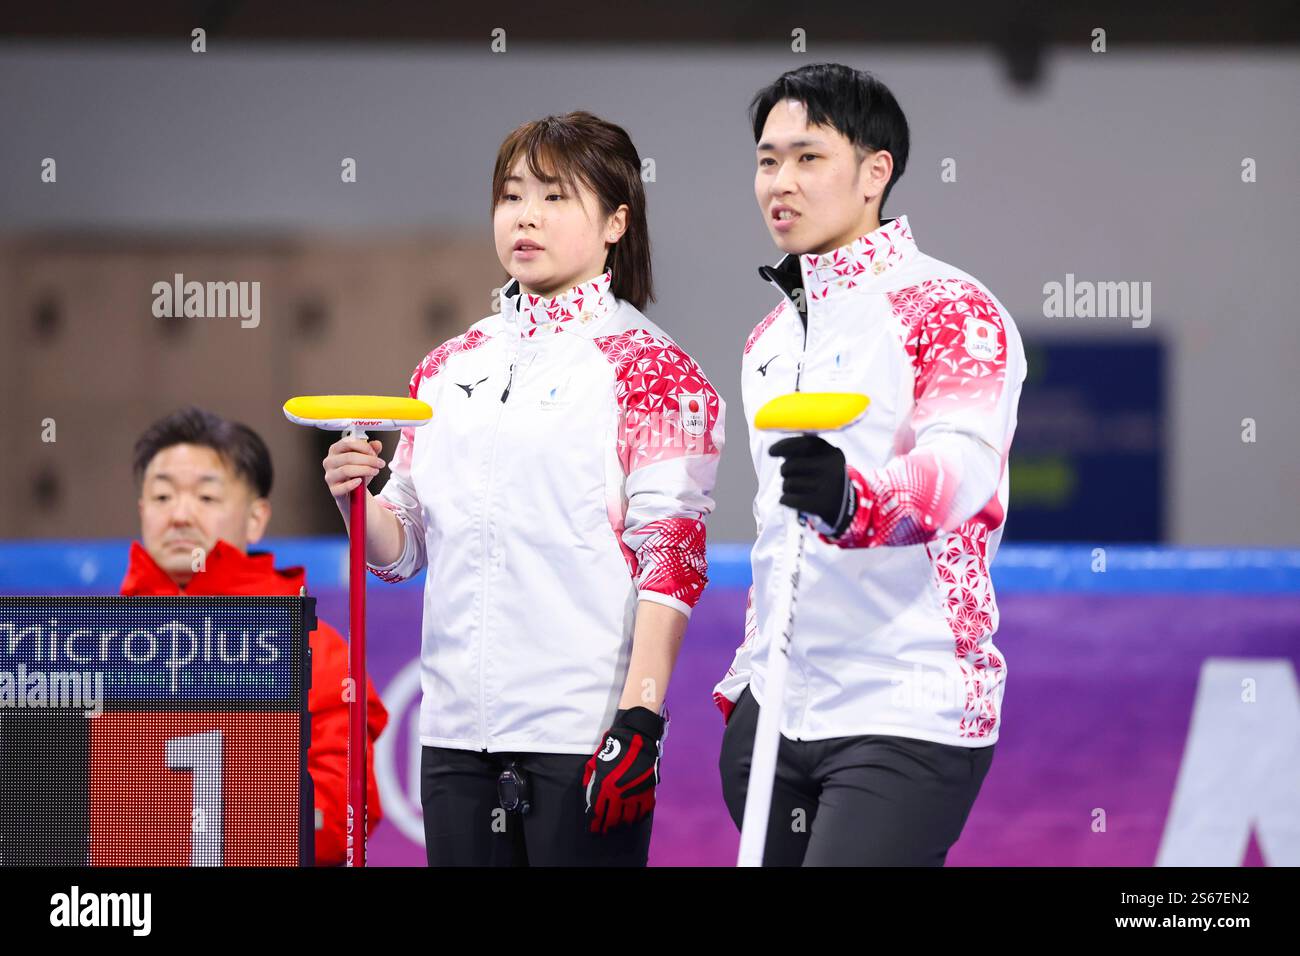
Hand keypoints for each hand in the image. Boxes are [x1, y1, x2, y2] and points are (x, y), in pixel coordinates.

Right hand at [323, 438, 384, 500]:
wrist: (353, 492)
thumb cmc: (357, 472)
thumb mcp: (365, 459)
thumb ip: (371, 450)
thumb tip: (377, 444)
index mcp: (335, 450)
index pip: (347, 443)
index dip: (363, 447)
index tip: (374, 453)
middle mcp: (329, 461)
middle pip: (349, 457)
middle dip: (368, 460)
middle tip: (380, 463)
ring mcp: (330, 476)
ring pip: (346, 470)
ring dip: (365, 470)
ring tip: (375, 471)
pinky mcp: (333, 490)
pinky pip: (343, 487)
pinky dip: (353, 484)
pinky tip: (360, 481)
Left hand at [583, 706, 665, 833]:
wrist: (638, 737)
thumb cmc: (615, 746)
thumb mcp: (596, 760)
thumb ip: (591, 779)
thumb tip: (588, 794)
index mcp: (604, 784)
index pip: (597, 810)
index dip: (594, 822)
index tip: (593, 829)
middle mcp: (618, 792)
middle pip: (611, 817)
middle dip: (606, 827)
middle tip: (605, 831)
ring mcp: (634, 793)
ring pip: (628, 817)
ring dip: (622, 824)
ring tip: (619, 827)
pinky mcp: (648, 791)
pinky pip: (644, 810)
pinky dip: (639, 817)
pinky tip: (635, 819)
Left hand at [768, 434, 854, 536]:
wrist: (843, 505)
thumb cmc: (823, 476)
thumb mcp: (820, 458)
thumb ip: (800, 450)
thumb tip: (772, 450)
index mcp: (832, 452)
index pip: (803, 443)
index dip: (784, 446)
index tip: (771, 452)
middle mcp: (831, 467)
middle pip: (790, 465)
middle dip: (784, 471)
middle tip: (790, 475)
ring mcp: (827, 486)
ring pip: (788, 483)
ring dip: (786, 487)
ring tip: (796, 488)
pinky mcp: (820, 504)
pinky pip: (789, 499)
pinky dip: (785, 500)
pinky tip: (790, 499)